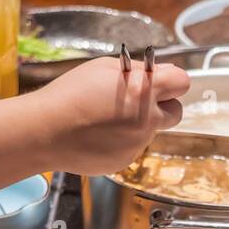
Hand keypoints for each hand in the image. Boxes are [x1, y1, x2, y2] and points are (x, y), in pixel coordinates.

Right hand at [30, 55, 189, 175]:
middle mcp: (147, 121)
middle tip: (139, 101)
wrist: (46, 132)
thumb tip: (161, 73)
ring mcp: (137, 144)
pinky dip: (121, 141)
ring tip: (105, 118)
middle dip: (163, 105)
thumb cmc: (70, 95)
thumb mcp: (104, 68)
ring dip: (138, 124)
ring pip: (150, 132)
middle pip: (176, 112)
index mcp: (144, 92)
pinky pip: (131, 147)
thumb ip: (139, 71)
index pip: (182, 82)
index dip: (172, 80)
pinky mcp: (124, 161)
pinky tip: (98, 134)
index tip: (161, 81)